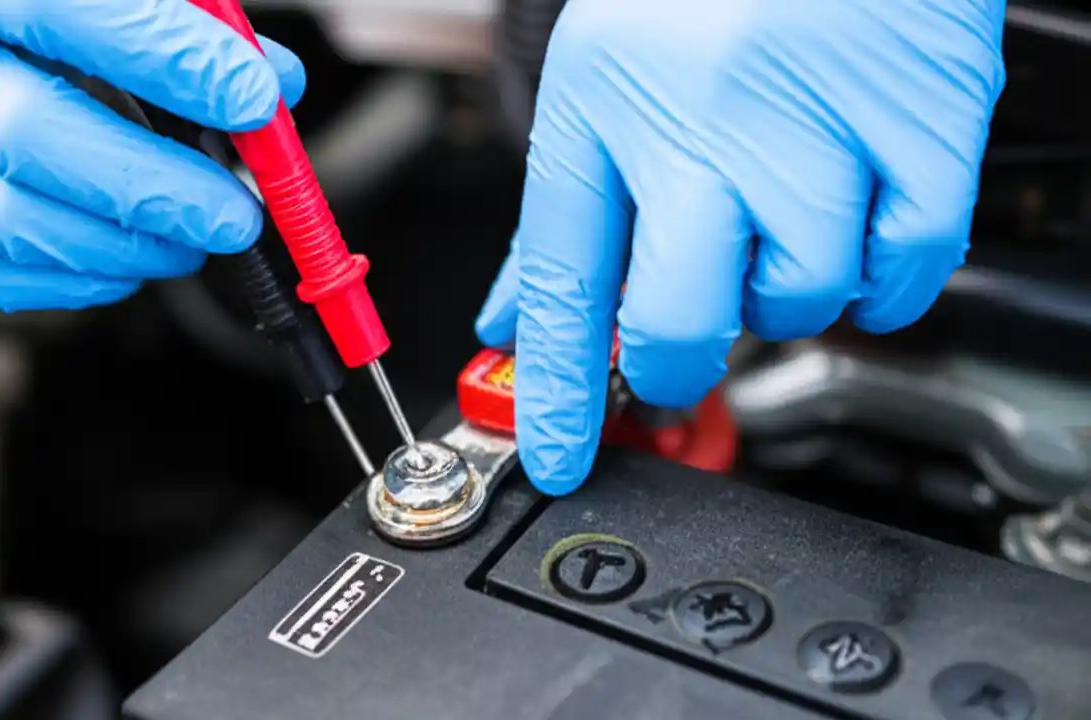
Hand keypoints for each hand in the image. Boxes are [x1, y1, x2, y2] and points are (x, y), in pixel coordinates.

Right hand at [0, 0, 303, 310]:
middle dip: (154, 184)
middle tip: (234, 212)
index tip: (253, 100)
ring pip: (5, 222)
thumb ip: (166, 25)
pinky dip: (75, 280)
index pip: (66, 10)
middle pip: (25, 131)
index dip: (170, 58)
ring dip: (124, 246)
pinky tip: (123, 261)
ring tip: (190, 239)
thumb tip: (272, 88)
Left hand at [476, 0, 1005, 493]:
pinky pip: (902, 270)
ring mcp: (816, 125)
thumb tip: (520, 319)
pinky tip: (858, 220)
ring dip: (785, 289)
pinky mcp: (921, 125)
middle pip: (682, 321)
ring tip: (783, 214)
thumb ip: (568, 212)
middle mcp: (704, 119)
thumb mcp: (606, 76)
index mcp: (608, 104)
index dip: (557, 390)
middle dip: (677, 359)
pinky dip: (880, 277)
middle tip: (684, 338)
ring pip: (798, 301)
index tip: (556, 454)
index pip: (565, 284)